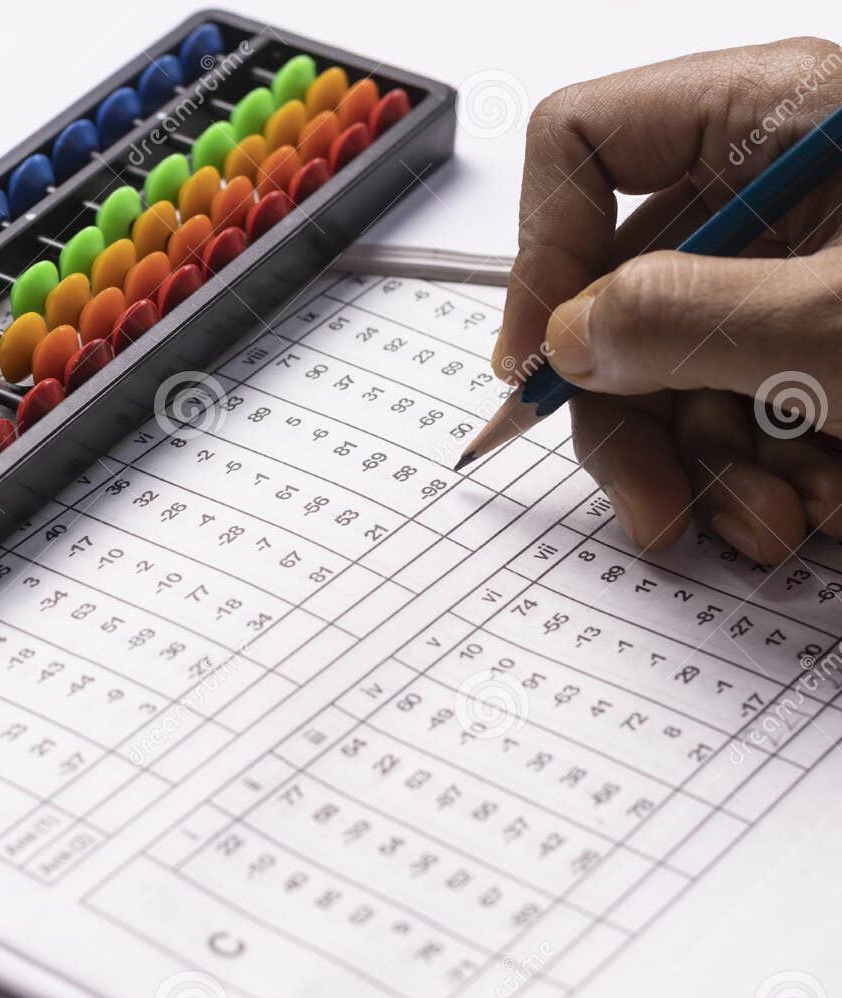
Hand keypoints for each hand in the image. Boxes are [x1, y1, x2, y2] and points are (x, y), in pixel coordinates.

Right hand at [496, 37, 841, 564]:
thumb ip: (681, 319)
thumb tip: (571, 337)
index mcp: (778, 117)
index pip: (586, 143)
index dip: (540, 250)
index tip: (541, 361)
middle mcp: (783, 188)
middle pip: (622, 287)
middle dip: (633, 414)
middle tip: (648, 502)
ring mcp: (809, 270)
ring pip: (679, 368)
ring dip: (712, 467)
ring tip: (776, 524)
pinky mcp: (832, 345)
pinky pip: (747, 407)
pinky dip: (771, 472)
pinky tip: (825, 504)